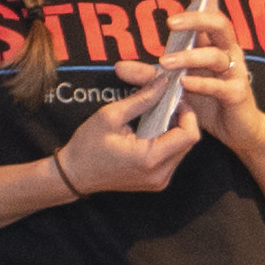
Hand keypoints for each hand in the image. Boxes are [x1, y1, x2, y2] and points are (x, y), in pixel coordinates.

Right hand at [53, 78, 203, 200]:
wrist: (74, 175)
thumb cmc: (87, 146)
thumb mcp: (110, 116)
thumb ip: (141, 99)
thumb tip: (162, 83)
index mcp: (150, 158)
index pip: (189, 135)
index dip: (187, 113)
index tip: (175, 98)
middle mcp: (160, 174)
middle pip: (188, 142)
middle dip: (182, 119)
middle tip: (166, 102)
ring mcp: (160, 181)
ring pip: (182, 150)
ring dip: (175, 130)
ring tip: (157, 114)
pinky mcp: (157, 182)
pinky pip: (172, 157)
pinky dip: (167, 141)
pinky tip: (151, 129)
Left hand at [139, 0, 264, 151]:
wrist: (239, 129)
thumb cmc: (210, 101)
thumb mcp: (175, 85)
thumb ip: (149, 75)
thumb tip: (119, 66)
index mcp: (213, 41)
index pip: (209, 4)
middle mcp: (227, 50)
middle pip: (219, 22)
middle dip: (195, 18)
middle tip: (169, 22)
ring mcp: (235, 71)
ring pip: (217, 54)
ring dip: (190, 56)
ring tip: (166, 63)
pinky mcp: (238, 93)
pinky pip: (221, 84)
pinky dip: (203, 82)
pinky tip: (185, 83)